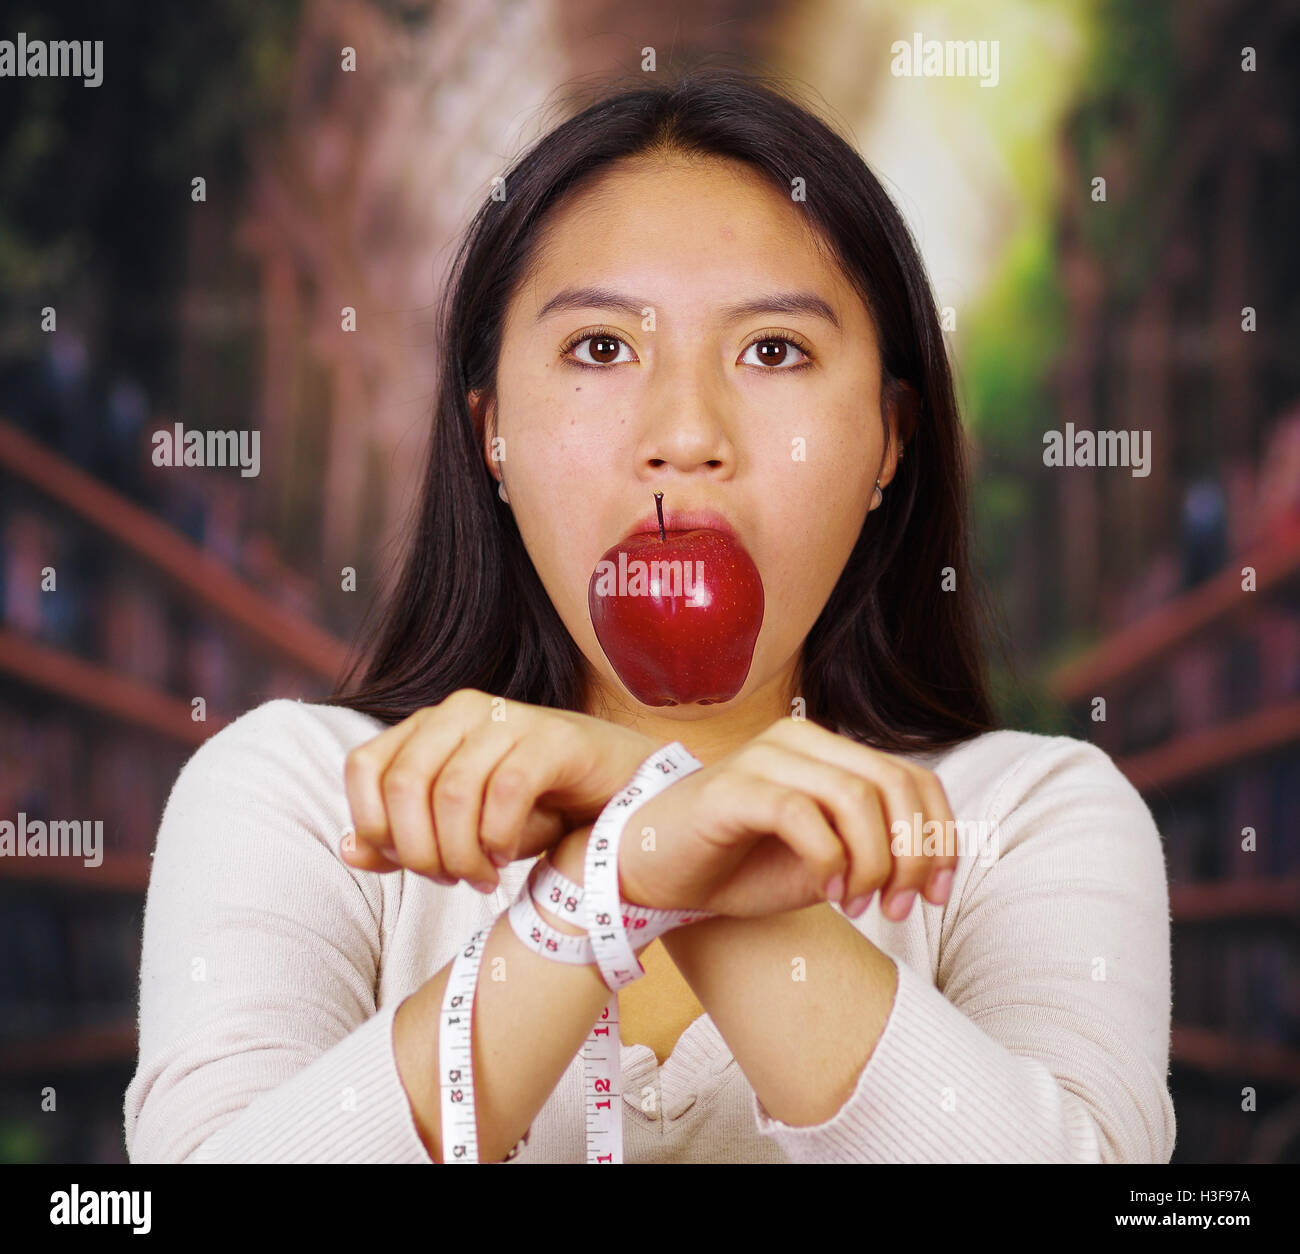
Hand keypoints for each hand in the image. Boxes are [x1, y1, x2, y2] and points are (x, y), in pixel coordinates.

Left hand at [339, 689, 662, 889]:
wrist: (621, 795)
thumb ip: (403, 840)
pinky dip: (499, 838)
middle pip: (404, 785)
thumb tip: (348, 848)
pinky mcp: (555, 737)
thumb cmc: (538, 811)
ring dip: (461, 853)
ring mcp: (510, 717)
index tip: (407, 864)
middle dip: (420, 851)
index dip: (373, 825)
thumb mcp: (460, 830)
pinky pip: (505, 792)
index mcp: (430, 724)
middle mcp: (462, 709)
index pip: (363, 767)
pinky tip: (509, 857)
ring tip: (484, 875)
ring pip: (452, 793)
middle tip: (453, 879)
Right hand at [603, 718, 956, 919]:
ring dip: (873, 863)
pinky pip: (804, 814)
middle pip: (895, 785)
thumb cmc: (738, 867)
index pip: (914, 779)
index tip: (935, 896)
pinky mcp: (732, 788)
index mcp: (827, 751)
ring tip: (856, 904)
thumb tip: (936, 860)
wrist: (653, 874)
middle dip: (914, 856)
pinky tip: (827, 892)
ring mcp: (764, 758)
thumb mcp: (825, 863)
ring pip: (856, 796)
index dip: (941, 839)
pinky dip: (830, 859)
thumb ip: (874, 849)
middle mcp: (800, 740)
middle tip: (897, 909)